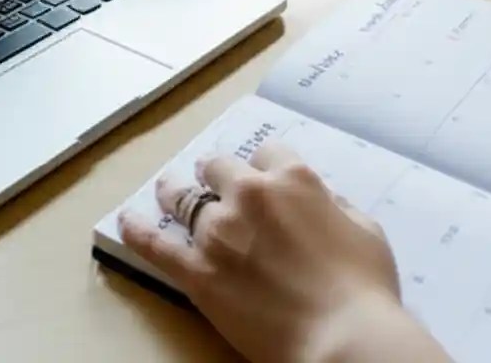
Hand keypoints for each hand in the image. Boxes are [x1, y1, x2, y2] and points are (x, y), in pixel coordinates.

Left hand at [119, 142, 447, 362]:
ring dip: (175, 191)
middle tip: (209, 177)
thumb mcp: (364, 229)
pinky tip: (126, 220)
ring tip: (167, 189)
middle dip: (216, 172)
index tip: (263, 173)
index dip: (266, 164)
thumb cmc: (364, 288)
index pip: (269, 153)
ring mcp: (219, 233)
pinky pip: (156, 246)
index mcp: (293, 180)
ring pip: (184, 199)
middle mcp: (250, 196)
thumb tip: (317, 201)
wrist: (341, 338)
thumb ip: (334, 206)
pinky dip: (138, 230)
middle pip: (220, 167)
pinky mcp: (198, 272)